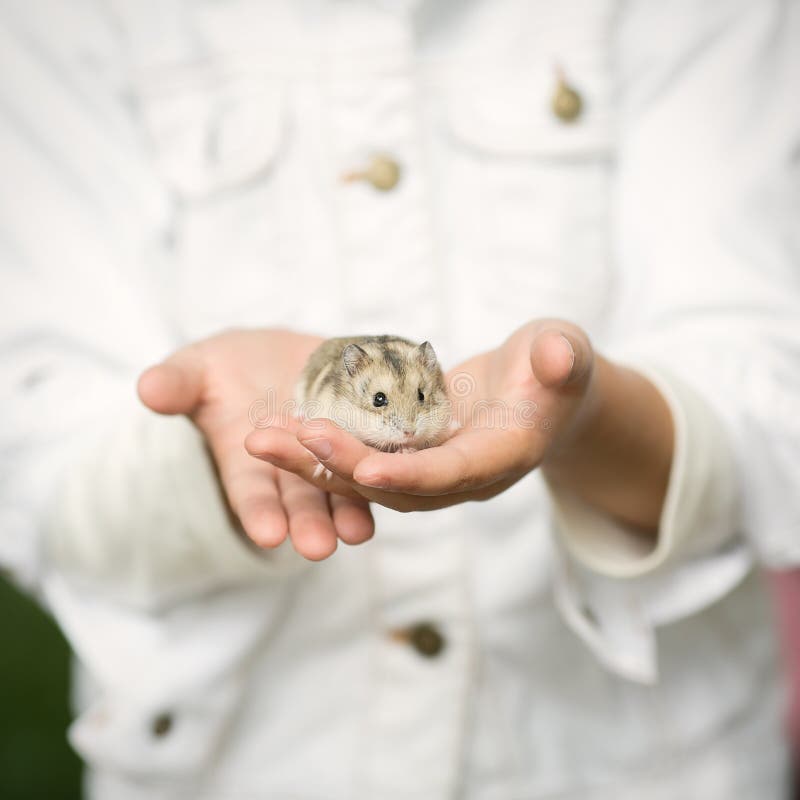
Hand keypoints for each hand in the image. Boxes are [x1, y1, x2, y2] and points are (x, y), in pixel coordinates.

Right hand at [137, 329, 374, 559]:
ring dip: (350, 511)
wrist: (278, 355)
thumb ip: (179, 384)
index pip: (251, 493)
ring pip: (340, 488)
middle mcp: (290, 468)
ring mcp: (329, 454)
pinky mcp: (362, 434)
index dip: (259, 513)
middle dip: (309, 523)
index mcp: (247, 461)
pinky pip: (376, 455)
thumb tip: (147, 389)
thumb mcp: (199, 369)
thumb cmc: (227, 367)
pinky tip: (400, 485)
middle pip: (300, 501)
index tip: (268, 534)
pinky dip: (385, 472)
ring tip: (359, 533)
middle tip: (318, 547)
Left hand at [245, 321, 597, 511]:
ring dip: (312, 464)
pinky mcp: (410, 457)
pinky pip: (362, 460)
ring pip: (368, 480)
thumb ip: (563, 358)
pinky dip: (321, 450)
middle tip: (276, 440)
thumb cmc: (557, 369)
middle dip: (336, 467)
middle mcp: (461, 477)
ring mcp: (432, 471)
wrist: (540, 394)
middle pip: (395, 486)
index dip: (412, 474)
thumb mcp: (566, 353)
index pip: (454, 473)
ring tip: (257, 441)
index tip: (362, 468)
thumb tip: (557, 355)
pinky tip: (278, 430)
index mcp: (502, 456)